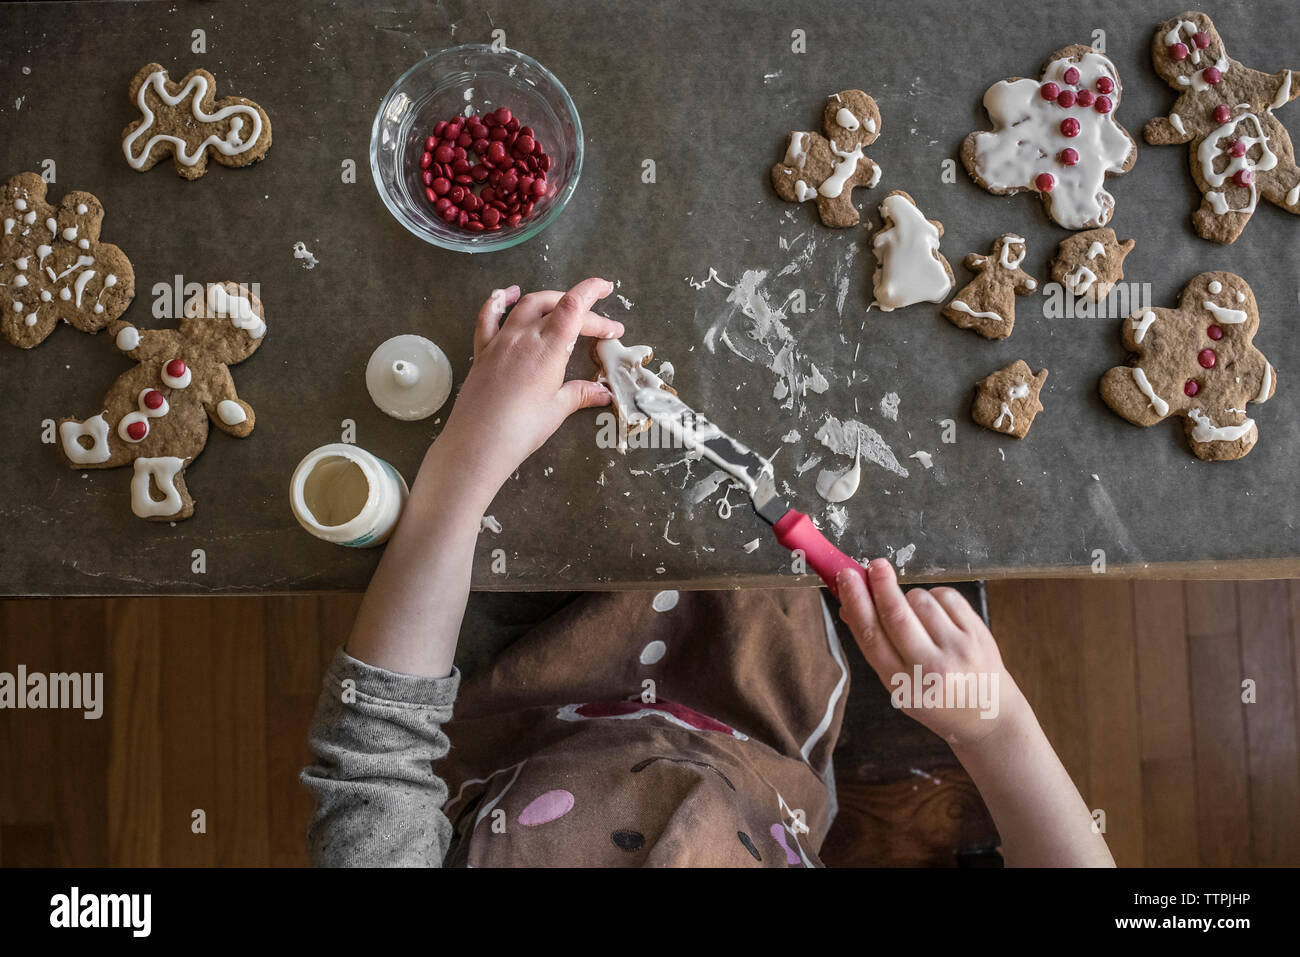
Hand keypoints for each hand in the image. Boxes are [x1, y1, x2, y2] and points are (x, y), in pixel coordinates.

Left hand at [436, 277, 623, 493]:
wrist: (477, 443)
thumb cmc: (521, 429)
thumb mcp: (557, 410)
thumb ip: (580, 394)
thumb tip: (602, 393)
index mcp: (548, 349)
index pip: (574, 307)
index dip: (592, 292)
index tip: (606, 288)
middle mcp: (524, 337)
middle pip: (555, 305)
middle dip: (581, 308)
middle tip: (599, 325)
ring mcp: (500, 342)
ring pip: (526, 305)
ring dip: (548, 299)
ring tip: (564, 302)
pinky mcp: (483, 352)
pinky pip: (489, 318)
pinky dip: (499, 301)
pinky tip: (508, 294)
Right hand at [836, 559, 1026, 749]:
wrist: (988, 714)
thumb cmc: (936, 699)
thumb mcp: (898, 684)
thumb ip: (875, 647)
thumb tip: (848, 605)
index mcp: (904, 685)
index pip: (872, 637)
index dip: (856, 603)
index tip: (846, 578)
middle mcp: (932, 669)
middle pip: (897, 615)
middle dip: (881, 585)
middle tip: (873, 565)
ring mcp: (958, 650)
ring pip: (921, 601)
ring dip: (910, 596)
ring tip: (914, 612)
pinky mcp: (978, 634)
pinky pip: (947, 597)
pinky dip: (935, 596)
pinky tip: (936, 611)